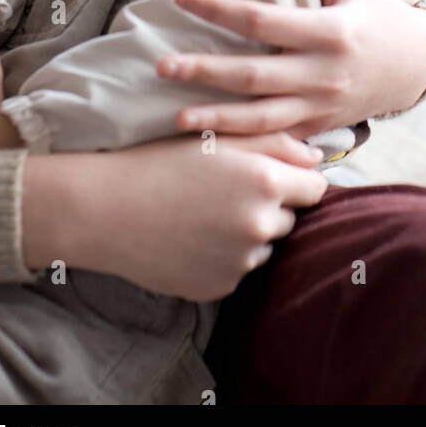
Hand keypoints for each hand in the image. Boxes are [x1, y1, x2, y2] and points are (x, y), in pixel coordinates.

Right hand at [22, 131, 328, 300]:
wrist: (108, 210)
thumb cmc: (162, 163)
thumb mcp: (219, 139)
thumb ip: (276, 144)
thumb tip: (317, 158)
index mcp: (265, 182)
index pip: (316, 187)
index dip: (296, 180)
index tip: (270, 175)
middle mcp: (260, 225)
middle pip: (290, 218)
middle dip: (269, 206)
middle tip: (225, 192)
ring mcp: (240, 262)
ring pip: (264, 246)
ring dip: (247, 234)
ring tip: (204, 215)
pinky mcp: (220, 287)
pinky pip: (237, 269)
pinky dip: (224, 257)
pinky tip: (192, 239)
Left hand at [156, 0, 425, 135]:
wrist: (416, 66)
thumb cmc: (378, 11)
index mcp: (331, 31)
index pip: (263, 21)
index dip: (220, 10)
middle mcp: (324, 74)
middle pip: (254, 76)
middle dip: (205, 72)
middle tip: (161, 64)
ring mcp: (321, 106)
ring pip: (262, 119)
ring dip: (217, 119)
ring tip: (175, 116)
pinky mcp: (319, 128)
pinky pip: (277, 138)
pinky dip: (244, 142)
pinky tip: (211, 141)